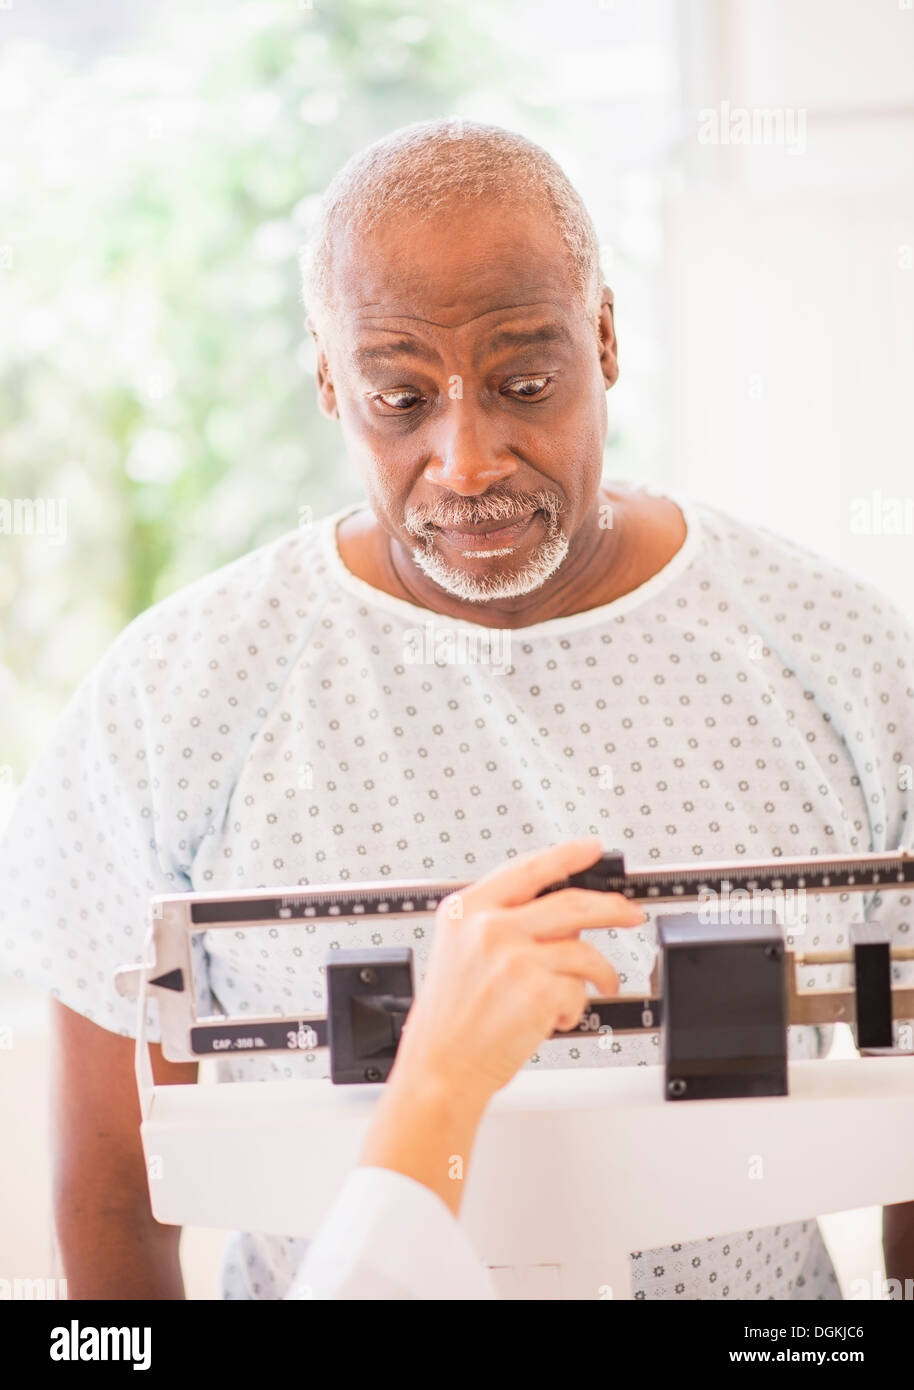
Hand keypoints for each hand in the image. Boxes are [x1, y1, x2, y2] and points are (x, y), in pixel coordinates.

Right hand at [391, 836, 645, 1105]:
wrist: (441, 1068)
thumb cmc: (451, 1019)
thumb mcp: (461, 951)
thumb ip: (503, 923)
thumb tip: (563, 912)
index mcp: (467, 910)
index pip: (528, 869)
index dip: (566, 855)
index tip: (592, 849)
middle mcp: (490, 927)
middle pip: (571, 903)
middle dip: (612, 907)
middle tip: (629, 913)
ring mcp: (515, 957)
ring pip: (584, 949)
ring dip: (600, 971)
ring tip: (600, 984)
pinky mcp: (538, 990)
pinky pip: (580, 990)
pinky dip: (576, 1007)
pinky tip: (556, 1017)